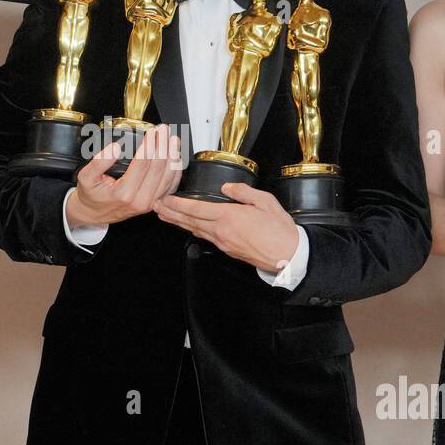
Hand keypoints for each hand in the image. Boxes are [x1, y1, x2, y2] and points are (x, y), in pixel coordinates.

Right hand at [66, 124, 182, 226]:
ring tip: (173, 139)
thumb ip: (99, 162)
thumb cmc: (91, 196)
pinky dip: (175, 170)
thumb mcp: (85, 177)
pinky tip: (175, 157)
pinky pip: (170, 186)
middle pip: (159, 169)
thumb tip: (114, 148)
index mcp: (124, 193)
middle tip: (163, 130)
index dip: (150, 145)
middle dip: (163, 146)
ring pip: (168, 177)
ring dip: (172, 156)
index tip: (152, 132)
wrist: (94, 214)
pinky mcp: (154, 202)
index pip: (143, 164)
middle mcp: (140, 200)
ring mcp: (150, 203)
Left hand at [152, 181, 298, 270]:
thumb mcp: (265, 201)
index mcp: (229, 217)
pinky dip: (192, 230)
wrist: (288, 256)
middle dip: (170, 213)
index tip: (164, 198)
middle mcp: (222, 231)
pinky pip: (205, 237)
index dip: (177, 204)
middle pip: (189, 221)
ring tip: (165, 216)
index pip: (196, 209)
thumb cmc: (280, 230)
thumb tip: (227, 187)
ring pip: (195, 230)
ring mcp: (223, 242)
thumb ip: (243, 192)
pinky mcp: (227, 250)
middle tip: (156, 207)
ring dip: (178, 222)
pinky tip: (189, 227)